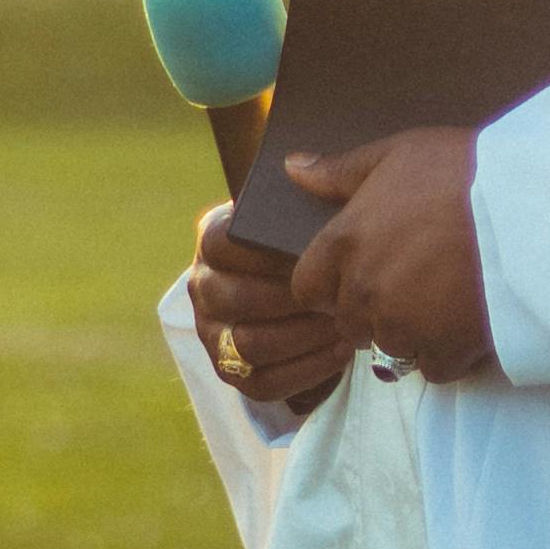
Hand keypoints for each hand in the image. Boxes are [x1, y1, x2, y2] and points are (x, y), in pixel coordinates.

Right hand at [185, 202, 349, 413]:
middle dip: (294, 300)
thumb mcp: (303, 216)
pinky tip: (340, 350)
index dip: (267, 252)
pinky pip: (264, 383)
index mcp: (214, 240)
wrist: (303, 292)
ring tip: (346, 324)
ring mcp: (213, 334)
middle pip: (237, 299)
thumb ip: (307, 190)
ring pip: (251, 345)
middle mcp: (203, 287)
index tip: (313, 252)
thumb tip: (300, 165)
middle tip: (338, 294)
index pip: (224, 244)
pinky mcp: (232, 373)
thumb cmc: (307, 246)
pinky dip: (307, 370)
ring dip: (304, 337)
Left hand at [280, 129, 494, 382]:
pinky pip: (433, 368)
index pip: (307, 289)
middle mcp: (363, 292)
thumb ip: (340, 172)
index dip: (330, 284)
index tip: (360, 272)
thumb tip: (292, 169)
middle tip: (411, 284)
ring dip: (409, 334)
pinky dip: (448, 354)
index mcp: (344, 244)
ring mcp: (403, 327)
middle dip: (371, 311)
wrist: (531, 206)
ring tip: (443, 302)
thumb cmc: (463, 170)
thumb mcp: (397, 154)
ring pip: (389, 349)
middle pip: (348, 324)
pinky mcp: (445, 350)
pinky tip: (467, 322)